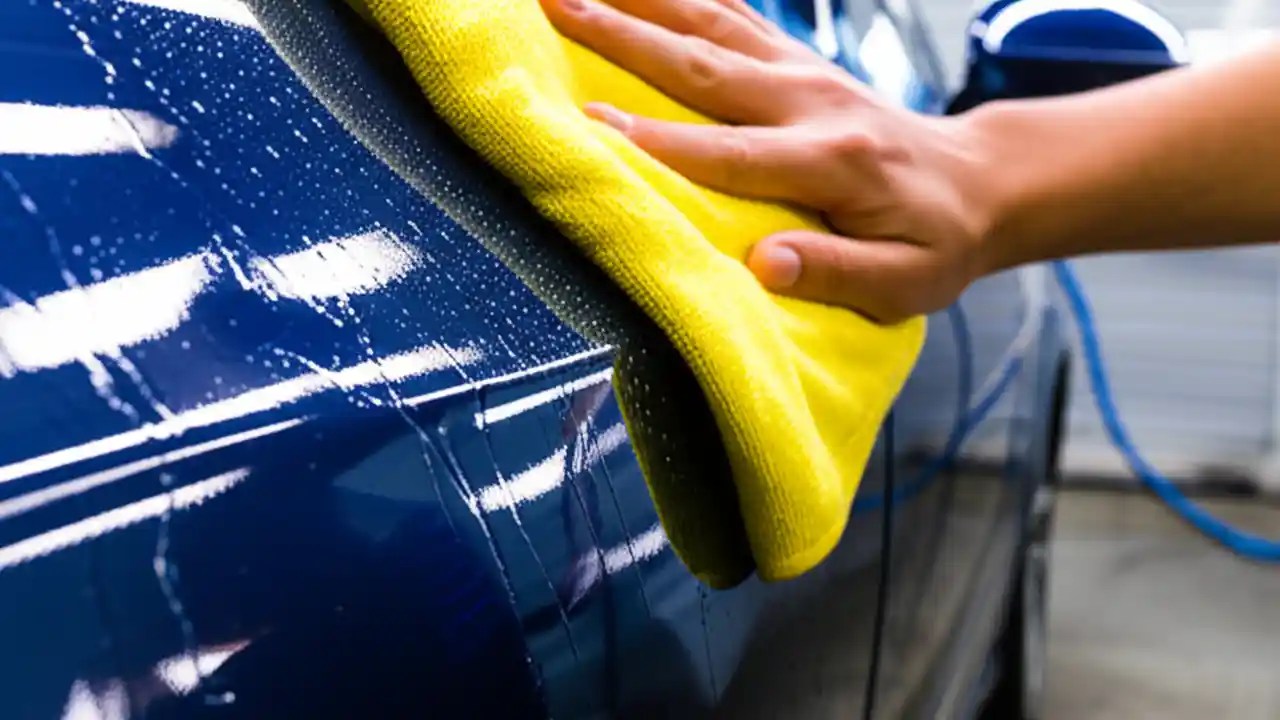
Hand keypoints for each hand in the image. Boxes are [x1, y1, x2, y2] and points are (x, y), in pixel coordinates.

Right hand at [542, 0, 998, 321]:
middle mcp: (811, 102)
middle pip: (703, 66)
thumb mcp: (903, 283)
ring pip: (711, 23)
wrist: (978, 183)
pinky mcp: (798, 60)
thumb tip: (762, 264)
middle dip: (622, 36)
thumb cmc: (934, 244)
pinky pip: (734, 14)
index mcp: (832, 163)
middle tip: (555, 7)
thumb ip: (835, 274)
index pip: (729, 152)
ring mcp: (803, 72)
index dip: (657, 140)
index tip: (590, 120)